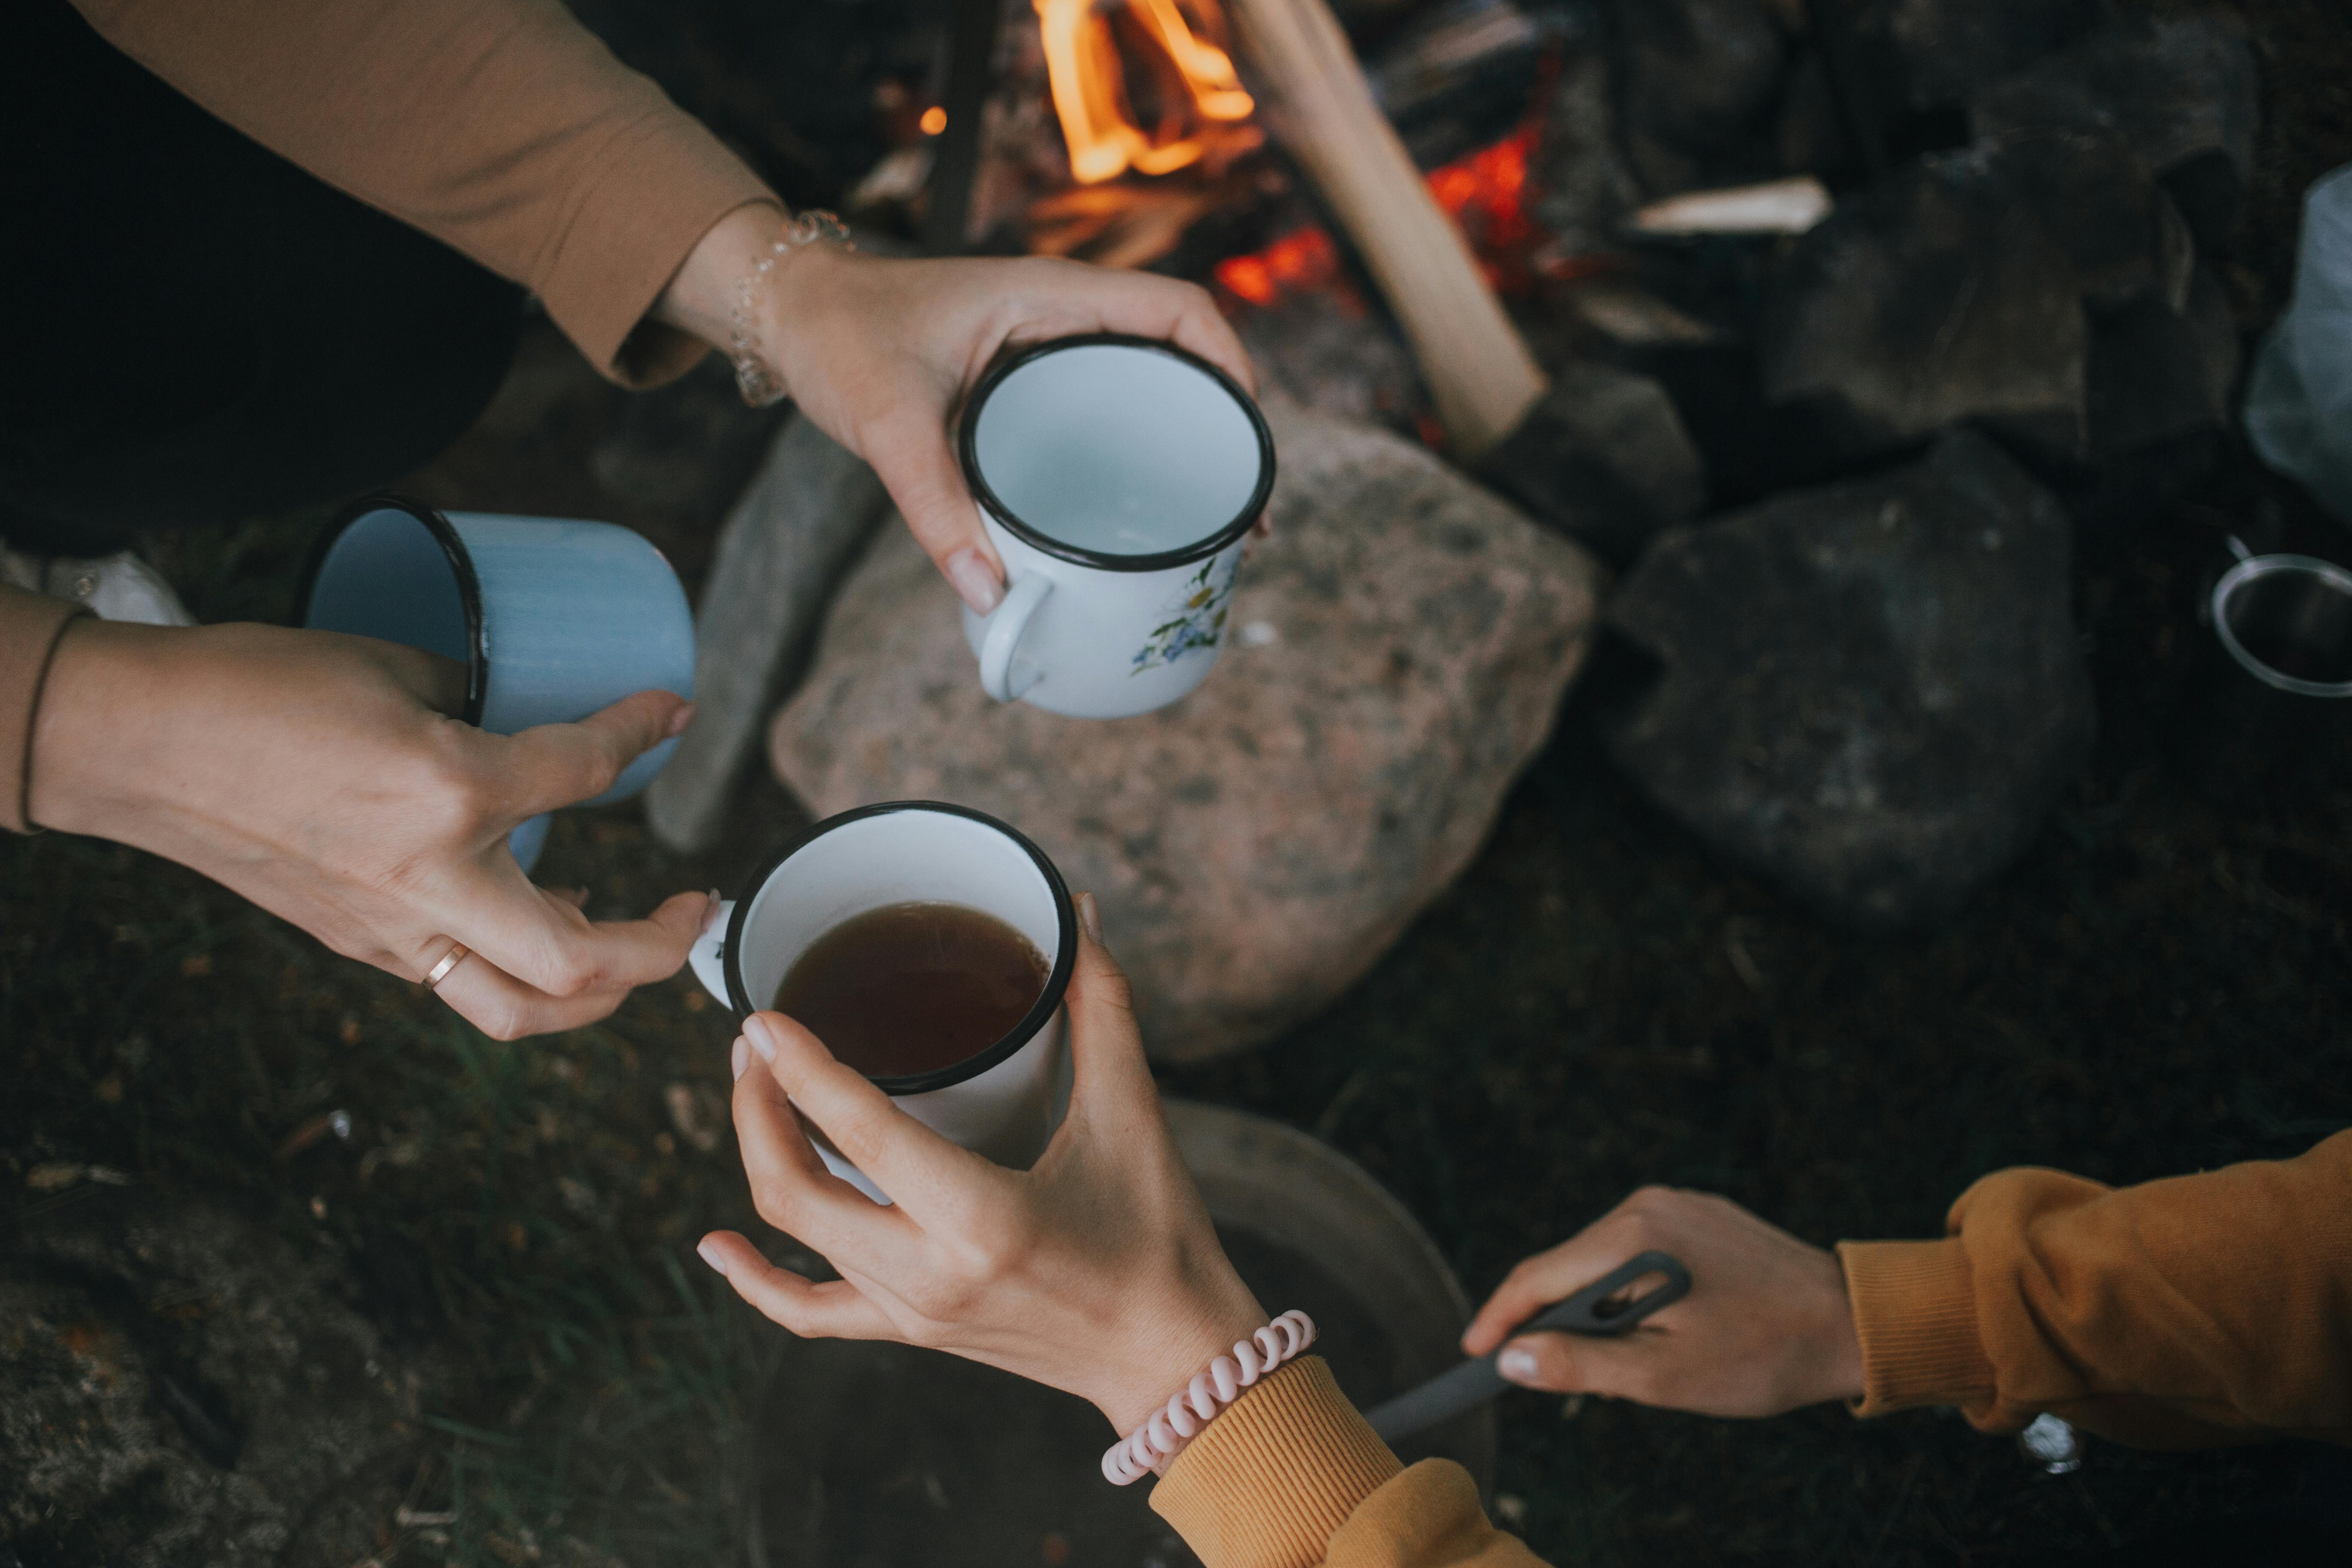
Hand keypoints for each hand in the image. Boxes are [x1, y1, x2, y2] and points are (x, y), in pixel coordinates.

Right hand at [27, 619, 711, 1038]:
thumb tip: (529, 710)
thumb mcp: (390, 670)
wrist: (138, 744)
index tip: (670, 714)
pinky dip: (521, 969)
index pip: (584, 770)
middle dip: (660, 952)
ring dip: (596, 992)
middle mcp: (429, 881)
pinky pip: (464, 983)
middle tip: (698, 908)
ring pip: (520, 1010)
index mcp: (448, 792)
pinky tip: (543, 918)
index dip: (640, 734)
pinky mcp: (359, 945)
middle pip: (579, 966)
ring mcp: (391, 929)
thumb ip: (476, 702)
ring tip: (634, 937)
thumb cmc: (254, 686)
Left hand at [654, 204, 1255, 613]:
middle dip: (1221, 428)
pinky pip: (1104, 416)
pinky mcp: (1030, 386)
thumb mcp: (885, 419)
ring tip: (1208, 525)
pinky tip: (1134, 517)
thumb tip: (989, 594)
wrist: (790, 318)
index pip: (1179, 311)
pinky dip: (1131, 460)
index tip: (1246, 439)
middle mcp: (1064, 318)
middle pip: (1180, 360)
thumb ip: (934, 505)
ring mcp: (1050, 352)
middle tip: (1240, 514)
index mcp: (1051, 295)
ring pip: (1146, 392)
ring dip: (1181, 447)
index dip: (1231, 367)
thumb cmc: (838, 338)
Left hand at [697, 894, 1265, 1434]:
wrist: (1171, 1357)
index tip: (763, 1017)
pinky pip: (809, 1313)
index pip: (859, 1131)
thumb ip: (1100, 1007)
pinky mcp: (911, 1330)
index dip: (799, 1067)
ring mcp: (913, 1310)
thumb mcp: (1131, 1114)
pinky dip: (755, 1281)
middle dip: (757, 1108)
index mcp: (984, 1217)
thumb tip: (1077, 916)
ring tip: (754, 1089)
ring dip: (760, 1158)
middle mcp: (932, 1273)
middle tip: (754, 1043)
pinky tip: (714, 1245)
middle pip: (794, 1190)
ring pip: (796, 1237)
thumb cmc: (1159, 1235)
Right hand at [1461, 1187, 1863, 1417]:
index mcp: (1632, 1239)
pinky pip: (1640, 1250)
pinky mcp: (1700, 1211)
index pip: (1538, 1277)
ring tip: (1627, 1359)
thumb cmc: (1762, 1356)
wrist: (1854, 1321)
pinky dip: (1630, 1290)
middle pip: (1568, 1266)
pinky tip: (1661, 1327)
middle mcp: (1646, 1204)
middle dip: (1553, 1319)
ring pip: (1603, 1260)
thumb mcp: (1663, 1376)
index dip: (1500, 1318)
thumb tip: (1512, 1359)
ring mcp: (1676, 1202)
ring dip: (1597, 1307)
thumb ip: (1580, 1366)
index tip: (1474, 1353)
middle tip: (1555, 1376)